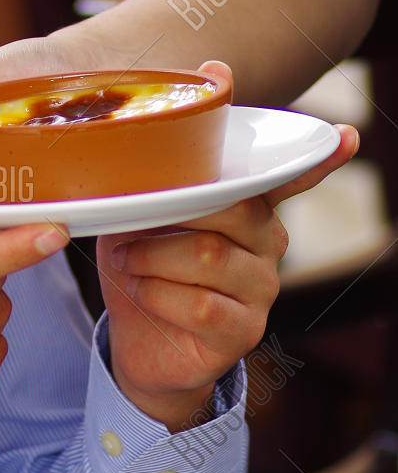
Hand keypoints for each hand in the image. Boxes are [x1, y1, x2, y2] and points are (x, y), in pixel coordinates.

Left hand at [96, 60, 359, 430]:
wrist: (134, 339)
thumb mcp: (139, 215)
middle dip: (171, 214)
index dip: (317, 160)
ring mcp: (261, 288)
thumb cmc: (140, 263)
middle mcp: (268, 243)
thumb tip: (144, 149)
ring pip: (209, 255)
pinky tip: (141, 291)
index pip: (287, 178)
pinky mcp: (245, 330)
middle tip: (129, 228)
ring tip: (128, 260)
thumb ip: (154, 183)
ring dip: (151, 257)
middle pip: (234, 210)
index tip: (345, 134)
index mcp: (249, 207)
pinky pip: (201, 304)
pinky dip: (156, 293)